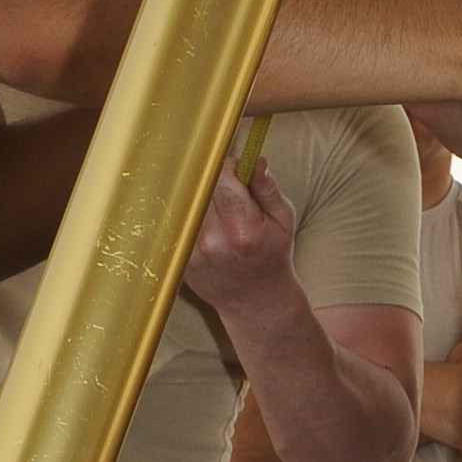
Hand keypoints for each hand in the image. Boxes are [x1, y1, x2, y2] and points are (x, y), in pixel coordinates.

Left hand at [188, 156, 300, 313]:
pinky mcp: (180, 258)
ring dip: (200, 199)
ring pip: (186, 203)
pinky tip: (207, 227)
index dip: (226, 168)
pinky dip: (190, 216)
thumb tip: (255, 160)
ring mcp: (192, 252)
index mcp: (242, 230)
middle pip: (200, 188)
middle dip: (212, 182)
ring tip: (219, 213)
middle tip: (227, 192)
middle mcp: (213, 241)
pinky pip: (178, 222)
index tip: (235, 172)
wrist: (255, 301)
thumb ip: (267, 189)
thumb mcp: (283, 221)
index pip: (221, 178)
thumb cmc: (271, 257)